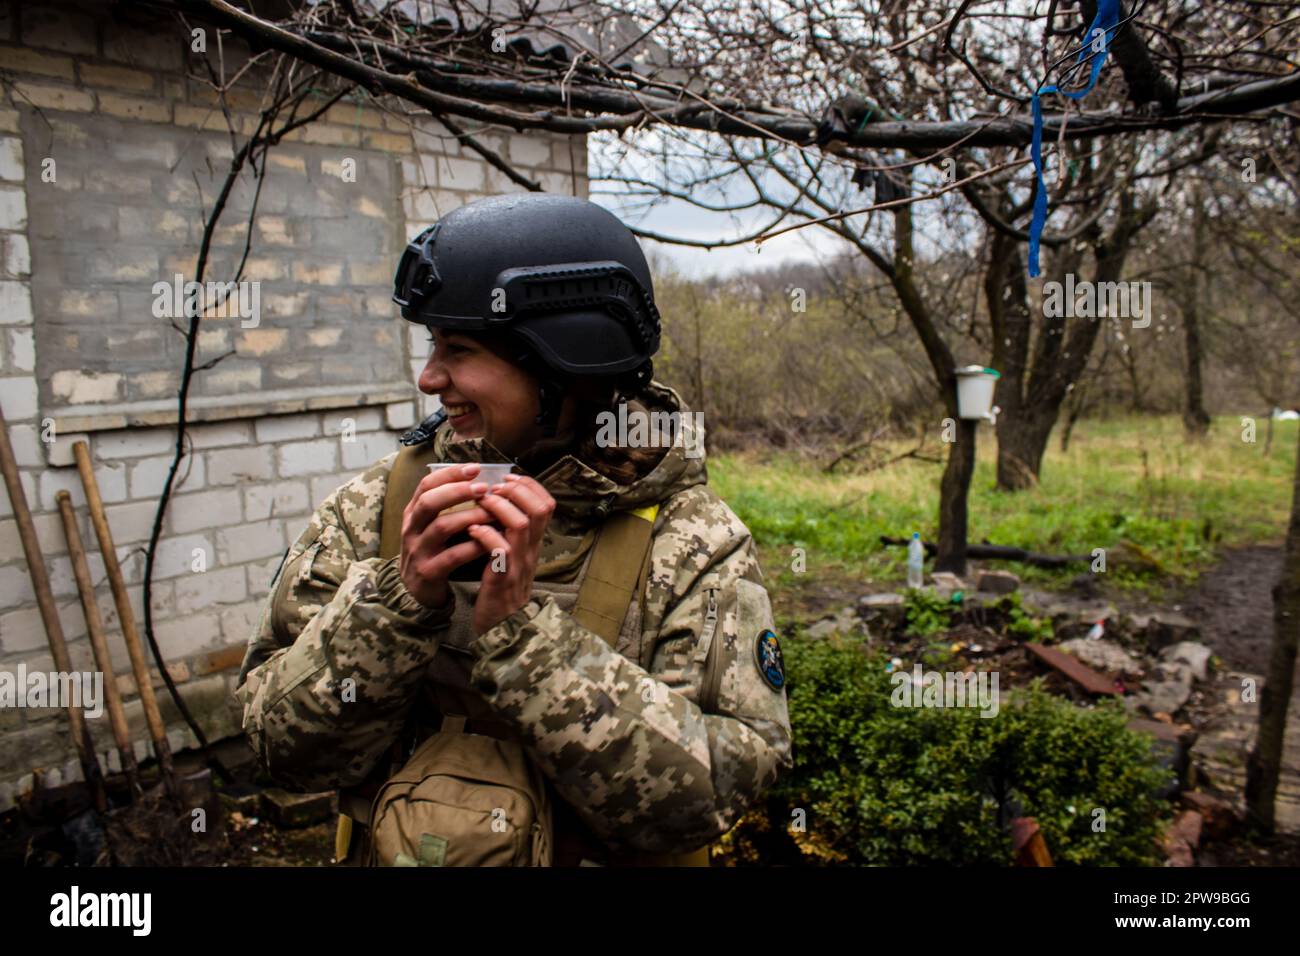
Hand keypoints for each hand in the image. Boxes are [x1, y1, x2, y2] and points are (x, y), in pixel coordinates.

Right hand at [398, 463, 495, 608]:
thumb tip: (479, 479)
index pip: (426, 485)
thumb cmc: (432, 551)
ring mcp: (418, 551)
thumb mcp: (432, 525)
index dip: (450, 474)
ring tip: (491, 512)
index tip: (476, 467)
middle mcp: (411, 528)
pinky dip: (472, 546)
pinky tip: (489, 541)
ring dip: (469, 517)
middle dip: (458, 491)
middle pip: (429, 502)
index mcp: (413, 513)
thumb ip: (448, 505)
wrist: (415, 592)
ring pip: (441, 527)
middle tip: (484, 487)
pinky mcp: (428, 572)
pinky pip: (452, 556)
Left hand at [464, 474, 555, 635]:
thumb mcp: (512, 556)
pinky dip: (485, 534)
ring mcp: (518, 564)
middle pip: (539, 508)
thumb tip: (498, 502)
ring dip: (498, 507)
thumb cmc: (501, 588)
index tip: (507, 478)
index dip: (529, 485)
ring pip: (520, 524)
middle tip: (493, 487)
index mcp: (533, 543)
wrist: (502, 628)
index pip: (546, 504)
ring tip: (480, 503)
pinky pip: (499, 550)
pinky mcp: (502, 579)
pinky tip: (471, 530)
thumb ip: (510, 533)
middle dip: (516, 490)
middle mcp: (531, 550)